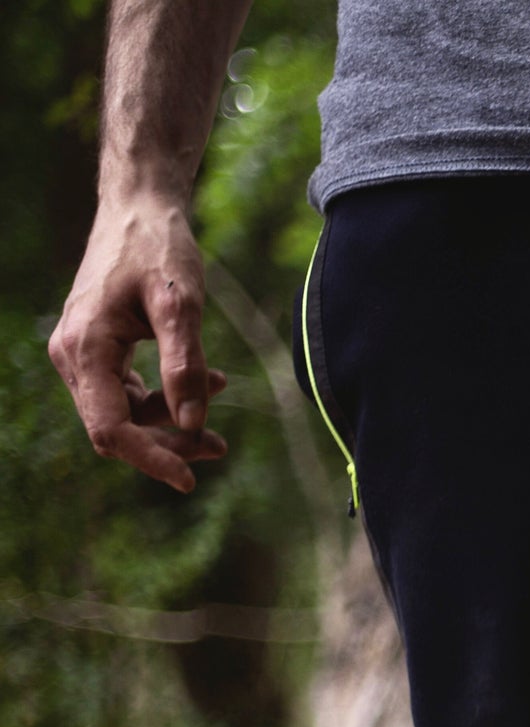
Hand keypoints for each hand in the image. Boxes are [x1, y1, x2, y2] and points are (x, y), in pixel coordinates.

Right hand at [48, 190, 226, 492]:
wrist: (139, 209)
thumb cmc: (157, 248)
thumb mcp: (180, 304)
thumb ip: (185, 365)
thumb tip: (194, 424)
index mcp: (85, 348)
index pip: (111, 428)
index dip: (150, 458)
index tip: (190, 479)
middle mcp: (72, 355)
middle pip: (116, 427)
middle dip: (167, 442)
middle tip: (220, 447)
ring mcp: (82, 353)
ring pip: (126, 412)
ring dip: (172, 418)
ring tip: (222, 396)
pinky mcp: (99, 348)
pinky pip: (130, 390)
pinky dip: (167, 394)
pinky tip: (209, 381)